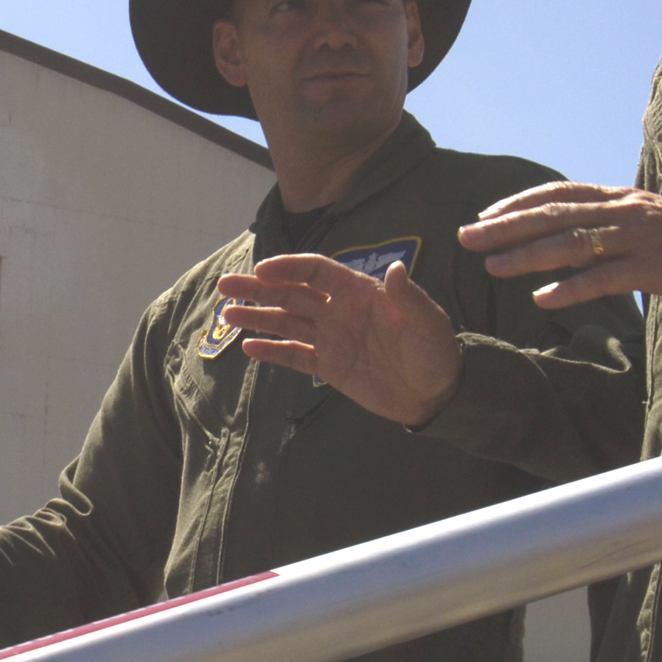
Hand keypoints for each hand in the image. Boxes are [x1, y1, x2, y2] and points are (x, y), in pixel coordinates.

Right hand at [209, 256, 465, 425]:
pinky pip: (294, 355)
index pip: (316, 272)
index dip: (289, 267)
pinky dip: (272, 351)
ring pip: (287, 321)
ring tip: (228, 313)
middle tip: (226, 285)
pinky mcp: (329, 366)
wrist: (436, 394)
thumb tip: (396, 268)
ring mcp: (331, 337)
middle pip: (292, 293)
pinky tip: (248, 349)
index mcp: (359, 292)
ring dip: (257, 316)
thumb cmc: (436, 352)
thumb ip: (409, 297)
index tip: (261, 270)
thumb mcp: (428, 323)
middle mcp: (339, 310)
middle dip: (258, 288)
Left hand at [458, 180, 661, 311]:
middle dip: (506, 226)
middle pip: (555, 215)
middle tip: (467, 236)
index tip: (484, 214)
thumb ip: (613, 222)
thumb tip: (574, 230)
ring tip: (491, 267)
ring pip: (572, 243)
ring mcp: (639, 238)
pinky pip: (605, 277)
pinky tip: (542, 299)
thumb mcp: (650, 221)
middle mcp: (624, 212)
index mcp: (622, 199)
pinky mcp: (656, 268)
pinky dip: (571, 288)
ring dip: (527, 256)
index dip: (519, 203)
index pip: (560, 193)